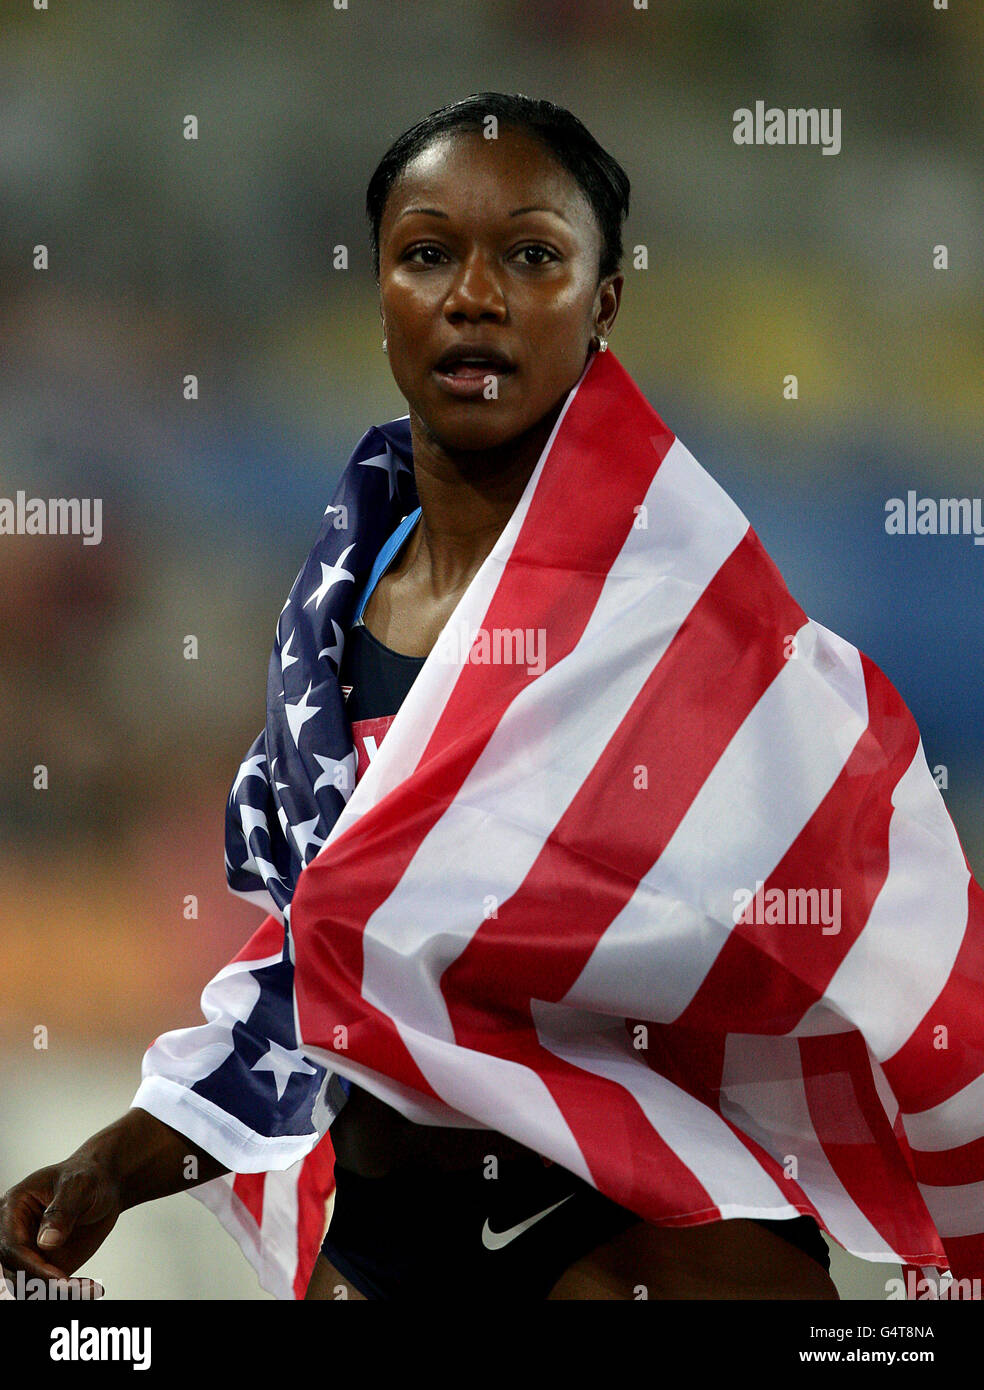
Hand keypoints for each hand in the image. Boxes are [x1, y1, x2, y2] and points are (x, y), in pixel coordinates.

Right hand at [0, 1160, 120, 1298]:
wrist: (104, 1184)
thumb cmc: (88, 1177)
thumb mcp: (79, 1186)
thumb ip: (62, 1211)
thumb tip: (46, 1242)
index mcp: (14, 1208)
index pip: (12, 1246)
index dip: (32, 1266)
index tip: (59, 1278)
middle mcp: (16, 1233)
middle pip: (15, 1272)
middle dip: (43, 1286)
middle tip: (75, 1289)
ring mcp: (30, 1252)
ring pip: (28, 1286)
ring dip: (56, 1293)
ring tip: (88, 1289)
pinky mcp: (46, 1265)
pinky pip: (48, 1288)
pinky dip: (68, 1292)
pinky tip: (92, 1289)